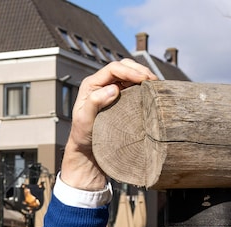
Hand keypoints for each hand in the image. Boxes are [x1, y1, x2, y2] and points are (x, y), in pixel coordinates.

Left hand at [61, 59, 156, 190]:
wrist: (87, 147)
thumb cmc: (83, 135)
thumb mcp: (84, 121)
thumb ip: (94, 104)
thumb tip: (112, 89)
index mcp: (91, 85)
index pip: (113, 68)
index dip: (130, 70)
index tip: (144, 79)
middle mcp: (101, 83)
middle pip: (124, 66)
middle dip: (140, 70)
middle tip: (153, 80)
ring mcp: (112, 88)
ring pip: (131, 73)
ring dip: (144, 76)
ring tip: (155, 84)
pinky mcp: (121, 96)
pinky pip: (134, 84)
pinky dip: (144, 84)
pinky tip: (152, 90)